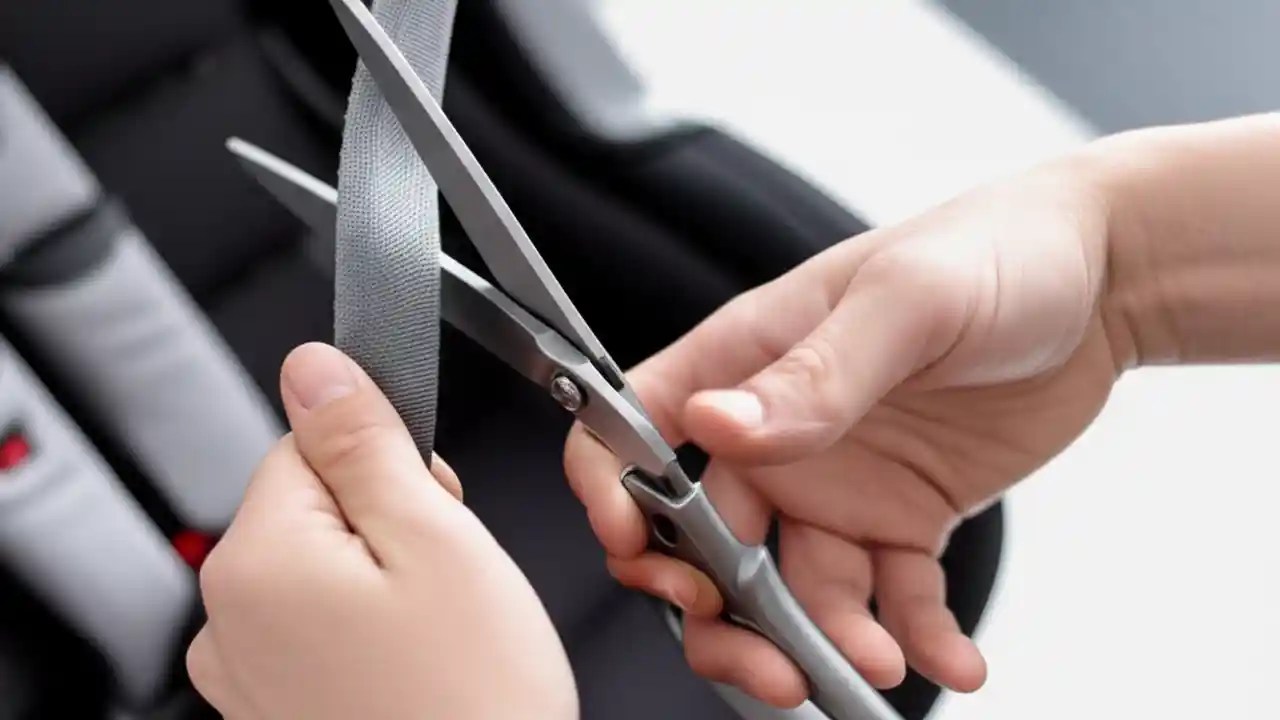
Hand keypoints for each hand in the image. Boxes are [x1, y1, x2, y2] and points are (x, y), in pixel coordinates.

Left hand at [188, 343, 576, 719]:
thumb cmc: (473, 701)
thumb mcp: (434, 538)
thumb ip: (365, 442)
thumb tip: (316, 367)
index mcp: (256, 561)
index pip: (307, 441)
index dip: (388, 460)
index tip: (432, 501)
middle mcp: (227, 619)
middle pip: (314, 503)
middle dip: (388, 517)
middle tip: (446, 574)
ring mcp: (246, 672)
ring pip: (324, 565)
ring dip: (384, 575)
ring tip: (439, 627)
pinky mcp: (276, 708)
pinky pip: (321, 627)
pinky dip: (371, 628)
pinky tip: (417, 662)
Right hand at [565, 154, 1127, 706]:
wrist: (1099, 280)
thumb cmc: (991, 252)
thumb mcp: (905, 302)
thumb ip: (813, 373)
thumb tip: (712, 426)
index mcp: (745, 360)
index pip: (636, 426)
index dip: (611, 490)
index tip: (633, 547)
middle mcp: (776, 433)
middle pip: (703, 540)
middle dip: (721, 614)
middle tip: (769, 664)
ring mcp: (838, 482)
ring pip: (794, 589)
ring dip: (823, 643)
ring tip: (880, 666)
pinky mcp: (904, 517)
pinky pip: (893, 598)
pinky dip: (916, 640)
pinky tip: (952, 662)